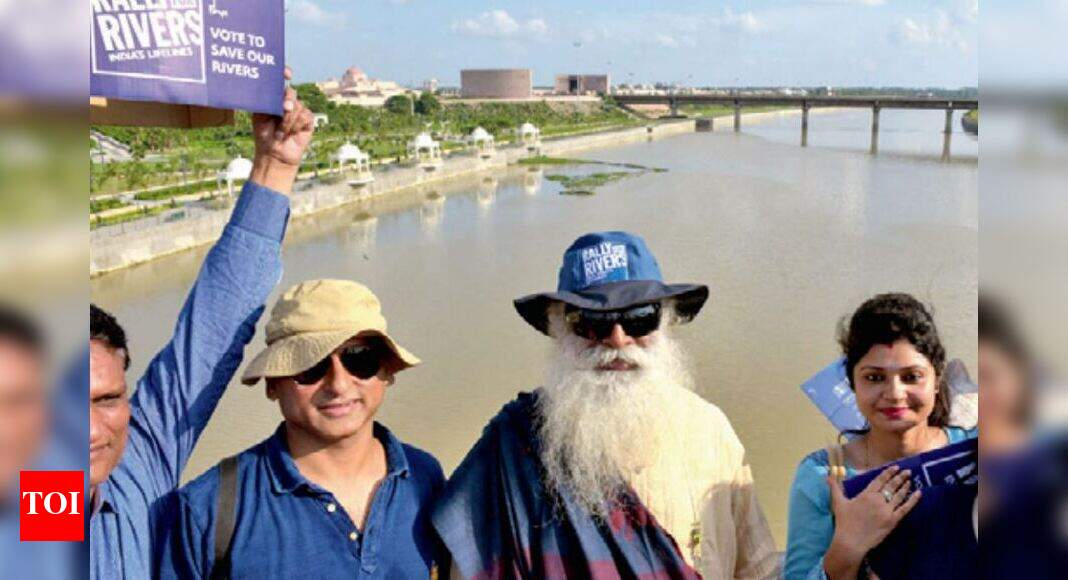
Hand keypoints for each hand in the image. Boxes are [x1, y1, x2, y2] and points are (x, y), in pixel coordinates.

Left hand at [250, 67, 314, 192]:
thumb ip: (269, 103)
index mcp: (274, 97)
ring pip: (298, 106)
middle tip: (284, 110)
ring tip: (282, 132)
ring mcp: (298, 110)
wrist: (274, 153)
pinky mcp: (307, 120)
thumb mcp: (260, 115)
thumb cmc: (264, 134)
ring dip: (288, 121)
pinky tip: (292, 132)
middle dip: (287, 100)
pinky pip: (305, 116)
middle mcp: (286, 101)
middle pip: (291, 92)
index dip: (284, 73)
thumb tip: (286, 101)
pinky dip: (297, 125)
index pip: (280, 81)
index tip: (287, 74)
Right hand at [823, 466, 921, 577]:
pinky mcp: (893, 520)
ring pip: (899, 495)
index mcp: (866, 494)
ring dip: (905, 486)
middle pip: (891, 486)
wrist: (851, 541)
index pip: (880, 480)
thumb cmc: (844, 521)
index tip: (895, 467)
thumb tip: (828, 476)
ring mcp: (887, 510)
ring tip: (910, 480)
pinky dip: (912, 500)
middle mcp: (878, 500)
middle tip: (907, 471)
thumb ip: (835, 488)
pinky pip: (905, 508)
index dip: (888, 473)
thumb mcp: (838, 502)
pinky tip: (918, 494)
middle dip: (900, 477)